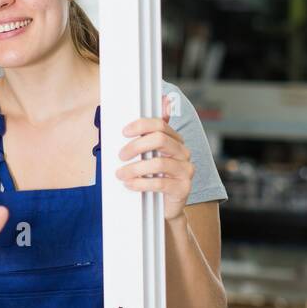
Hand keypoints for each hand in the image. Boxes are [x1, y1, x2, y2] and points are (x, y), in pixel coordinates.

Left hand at [115, 91, 193, 220]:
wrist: (163, 208)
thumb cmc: (153, 177)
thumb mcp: (150, 153)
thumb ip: (152, 131)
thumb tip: (164, 99)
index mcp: (175, 141)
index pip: (160, 124)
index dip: (140, 126)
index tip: (124, 132)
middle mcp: (183, 153)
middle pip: (160, 140)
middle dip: (135, 146)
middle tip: (120, 155)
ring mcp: (186, 171)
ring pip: (158, 163)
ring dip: (134, 168)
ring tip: (120, 174)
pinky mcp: (183, 189)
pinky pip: (160, 183)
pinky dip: (140, 183)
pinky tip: (130, 185)